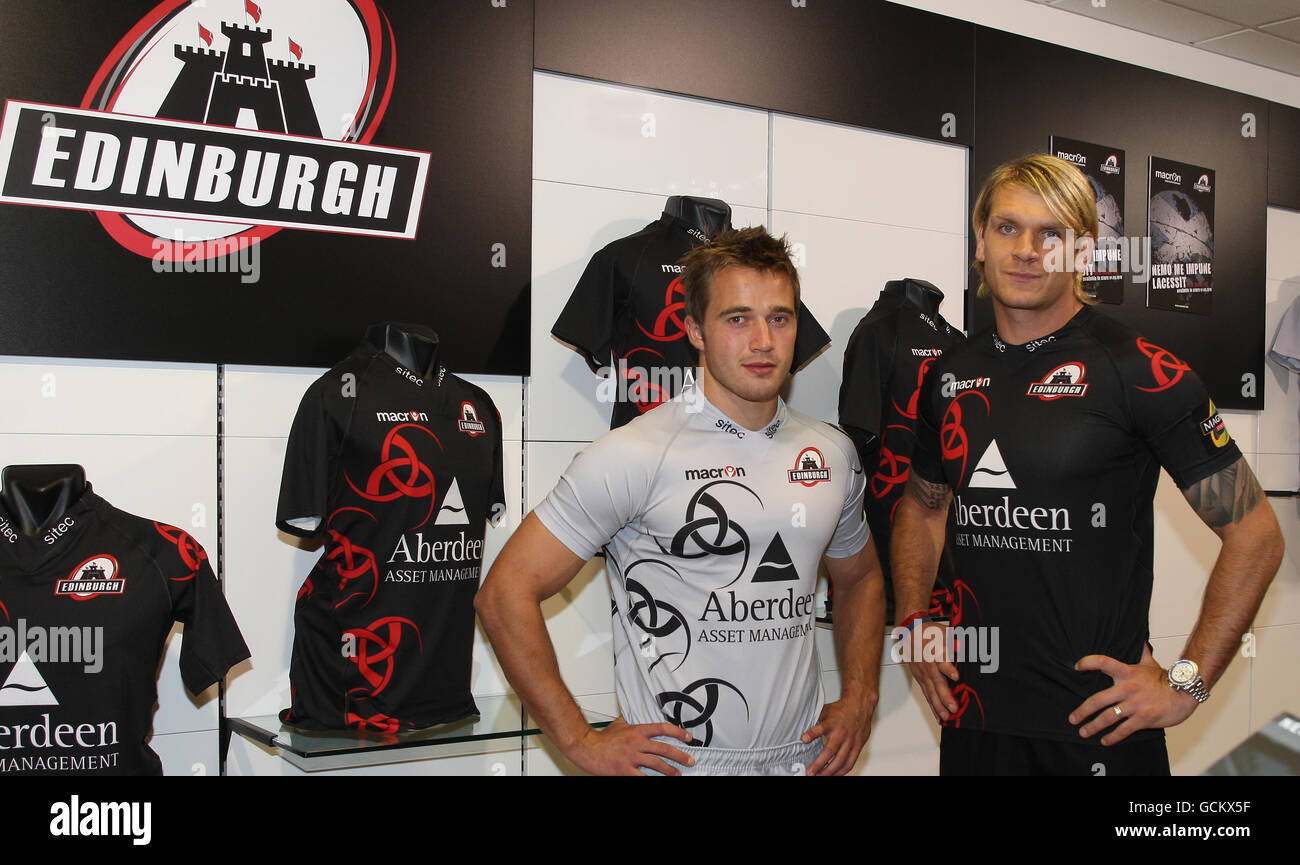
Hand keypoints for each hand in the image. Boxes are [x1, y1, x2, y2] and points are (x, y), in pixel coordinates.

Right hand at [565, 716, 695, 775]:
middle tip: (690, 760)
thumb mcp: (618, 725)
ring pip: (657, 764)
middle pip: (664, 748)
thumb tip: (633, 716)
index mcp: (636, 731)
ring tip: (677, 774)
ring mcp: (631, 757)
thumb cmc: (601, 739)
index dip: (678, 732)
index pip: (662, 729)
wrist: (586, 747)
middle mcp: (636, 743)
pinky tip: (658, 781)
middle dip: (680, 755)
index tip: (688, 737)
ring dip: (670, 770)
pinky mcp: (624, 770)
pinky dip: (652, 780)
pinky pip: (643, 777)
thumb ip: (628, 721)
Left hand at [800, 695, 876, 774]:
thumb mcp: (826, 711)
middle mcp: (841, 733)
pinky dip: (842, 771)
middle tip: (810, 772)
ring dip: (829, 771)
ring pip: (840, 760)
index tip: (803, 739)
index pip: (820, 728)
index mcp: (832, 723)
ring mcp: (851, 741)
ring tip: (820, 776)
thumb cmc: (841, 709)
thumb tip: (804, 733)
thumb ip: (816, 723)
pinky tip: (835, 775)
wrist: (860, 705)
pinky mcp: (858, 746)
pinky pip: (850, 762)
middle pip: (830, 751)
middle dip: (819, 764)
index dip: (812, 734)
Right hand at [901, 621, 959, 722]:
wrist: (911, 631)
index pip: (941, 661)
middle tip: (953, 708)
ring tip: (946, 717)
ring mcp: (923, 674)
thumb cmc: (929, 632)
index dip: (948, 669)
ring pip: (930, 691)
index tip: (956, 676)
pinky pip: (926, 694)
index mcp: (934, 652)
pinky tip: (938, 715)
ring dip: (938, 705)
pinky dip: (932, 705)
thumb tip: (972, 647)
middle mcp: (928, 665)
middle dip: (945, 697)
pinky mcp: (920, 679)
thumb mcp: (946, 632)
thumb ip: (958, 641)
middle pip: (936, 682)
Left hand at [1069, 645, 1197, 745]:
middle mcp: (1127, 688)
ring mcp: (1134, 705)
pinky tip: (1105, 741)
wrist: (1185, 693)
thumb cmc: (1167, 680)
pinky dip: (1112, 737)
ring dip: (1093, 727)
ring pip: (1107, 718)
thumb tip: (1142, 643)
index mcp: (1127, 673)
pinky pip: (1123, 730)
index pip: (1103, 662)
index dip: (1088, 662)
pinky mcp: (1143, 719)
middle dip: (1082, 711)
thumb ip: (1143, 654)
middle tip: (1072, 718)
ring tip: (1084, 732)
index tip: (1077, 666)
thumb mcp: (1151, 664)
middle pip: (1097, 700)